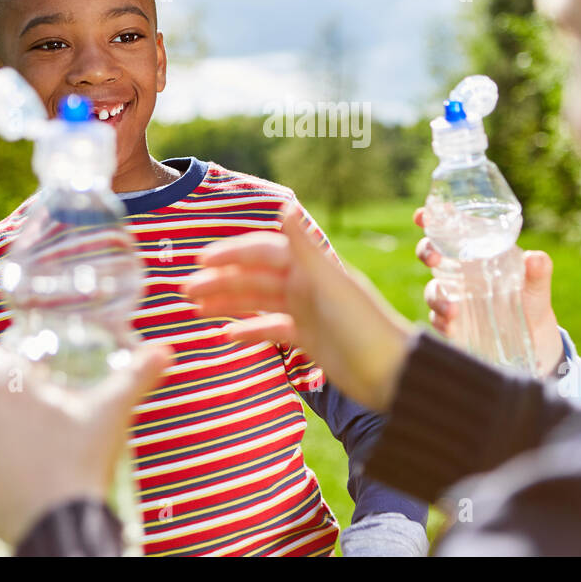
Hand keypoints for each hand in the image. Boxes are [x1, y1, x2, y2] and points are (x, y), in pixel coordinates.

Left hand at [0, 340, 171, 547]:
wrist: (60, 526)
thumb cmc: (82, 461)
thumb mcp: (113, 412)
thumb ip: (137, 376)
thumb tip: (166, 350)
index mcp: (6, 388)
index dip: (0, 355)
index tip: (23, 364)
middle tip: (34, 402)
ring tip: (27, 439)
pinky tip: (17, 470)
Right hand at [185, 205, 413, 412]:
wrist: (395, 374)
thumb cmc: (366, 327)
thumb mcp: (333, 287)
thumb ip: (307, 249)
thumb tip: (285, 206)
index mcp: (313, 267)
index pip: (264, 251)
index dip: (233, 253)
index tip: (202, 259)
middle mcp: (307, 285)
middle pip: (256, 277)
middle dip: (221, 281)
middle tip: (185, 290)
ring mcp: (306, 311)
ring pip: (259, 302)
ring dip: (228, 303)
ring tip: (195, 310)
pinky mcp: (309, 338)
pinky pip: (272, 330)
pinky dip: (249, 331)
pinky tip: (224, 338)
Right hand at [413, 207, 565, 376]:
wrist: (532, 336)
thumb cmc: (531, 300)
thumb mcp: (537, 284)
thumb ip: (539, 270)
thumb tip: (535, 258)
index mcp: (476, 252)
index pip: (448, 230)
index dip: (431, 219)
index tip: (422, 215)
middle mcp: (460, 272)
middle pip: (431, 253)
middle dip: (426, 251)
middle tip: (433, 258)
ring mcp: (453, 296)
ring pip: (432, 290)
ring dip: (436, 296)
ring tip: (453, 310)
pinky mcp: (452, 322)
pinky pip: (438, 318)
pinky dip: (442, 320)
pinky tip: (452, 324)